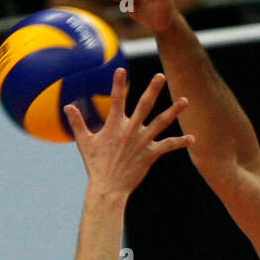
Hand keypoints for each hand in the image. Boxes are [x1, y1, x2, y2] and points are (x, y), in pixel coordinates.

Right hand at [65, 69, 192, 196]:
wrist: (108, 188)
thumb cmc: (96, 166)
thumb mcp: (84, 143)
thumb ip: (78, 123)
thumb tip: (67, 107)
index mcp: (115, 125)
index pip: (116, 100)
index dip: (117, 84)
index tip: (121, 70)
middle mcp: (131, 130)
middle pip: (144, 105)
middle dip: (153, 90)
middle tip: (161, 76)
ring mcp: (142, 142)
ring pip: (161, 122)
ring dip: (174, 111)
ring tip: (185, 100)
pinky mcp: (150, 154)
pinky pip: (168, 146)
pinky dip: (180, 142)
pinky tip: (192, 138)